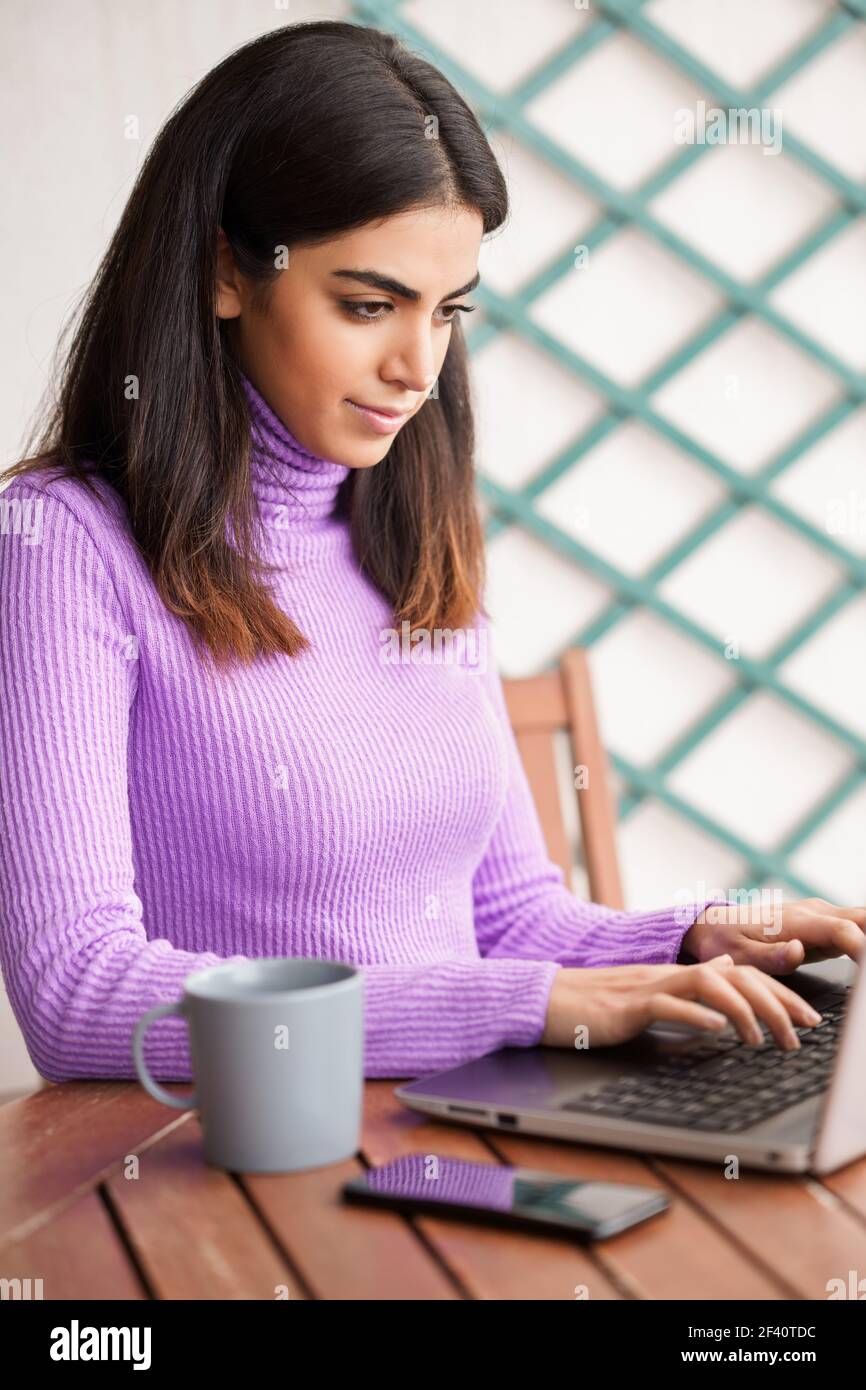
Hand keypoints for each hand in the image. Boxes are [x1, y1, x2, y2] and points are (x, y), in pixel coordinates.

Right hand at [540, 956, 822, 1051]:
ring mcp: (647, 987)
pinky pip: (667, 1004)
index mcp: (676, 974)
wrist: (545, 1000)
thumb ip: (686, 988)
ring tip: (763, 1039)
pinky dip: (695, 1015)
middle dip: (775, 1003)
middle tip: (802, 1032)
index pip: (739, 977)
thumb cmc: (593, 1004)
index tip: (807, 1018)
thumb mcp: (648, 996)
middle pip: (734, 977)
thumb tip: (724, 982)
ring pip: (708, 984)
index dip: (777, 994)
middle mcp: (668, 974)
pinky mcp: (627, 1005)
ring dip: (743, 1011)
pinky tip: (717, 1029)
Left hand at [680, 896, 864, 972]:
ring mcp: (818, 915)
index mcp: (794, 921)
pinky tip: (864, 961)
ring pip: (859, 919)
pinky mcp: (820, 924)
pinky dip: (862, 940)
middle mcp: (811, 913)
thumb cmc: (724, 942)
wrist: (713, 926)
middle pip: (859, 918)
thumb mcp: (739, 956)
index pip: (842, 929)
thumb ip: (770, 956)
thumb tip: (797, 950)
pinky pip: (852, 927)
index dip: (862, 948)